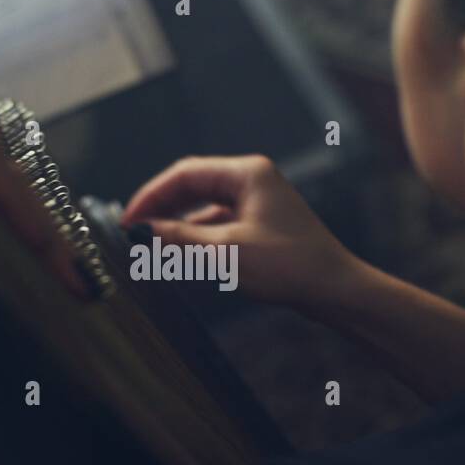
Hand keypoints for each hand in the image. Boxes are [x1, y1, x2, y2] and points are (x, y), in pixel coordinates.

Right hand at [122, 155, 355, 308]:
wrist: (335, 290)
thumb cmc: (291, 266)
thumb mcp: (226, 252)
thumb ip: (180, 239)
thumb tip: (142, 232)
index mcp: (247, 173)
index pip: (184, 173)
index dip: (151, 195)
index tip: (129, 220)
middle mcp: (252, 181)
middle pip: (192, 187)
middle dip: (162, 209)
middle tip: (134, 233)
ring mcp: (256, 203)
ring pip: (203, 208)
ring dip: (177, 226)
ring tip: (152, 247)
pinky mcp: (259, 226)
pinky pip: (217, 225)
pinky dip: (196, 238)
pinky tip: (180, 255)